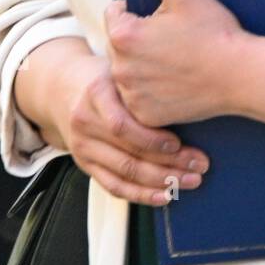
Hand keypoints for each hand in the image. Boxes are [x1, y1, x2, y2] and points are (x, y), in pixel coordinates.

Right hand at [56, 52, 209, 206]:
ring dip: (161, 181)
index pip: (122, 125)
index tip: (179, 143)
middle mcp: (85, 123)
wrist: (65, 87)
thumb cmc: (109, 76)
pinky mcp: (85, 165)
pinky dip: (141, 194)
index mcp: (97, 93)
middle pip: (127, 152)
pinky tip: (165, 196)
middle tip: (199, 164)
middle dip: (168, 163)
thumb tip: (193, 100)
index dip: (151, 139)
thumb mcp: (123, 69)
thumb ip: (145, 83)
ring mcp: (83, 147)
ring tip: (191, 180)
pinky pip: (114, 186)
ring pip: (124, 173)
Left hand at [105, 0, 247, 128]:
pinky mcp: (145, 115)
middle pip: (120, 43)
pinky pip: (138, 98)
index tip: (167, 19)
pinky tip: (176, 82)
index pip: (116, 13)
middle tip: (175, 40)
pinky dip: (151, 91)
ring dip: (142, 65)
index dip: (140, 11)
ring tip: (177, 61)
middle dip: (139, 38)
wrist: (242, 75)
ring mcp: (132, 95)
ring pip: (127, 71)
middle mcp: (120, 68)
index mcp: (124, 35)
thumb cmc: (215, 31)